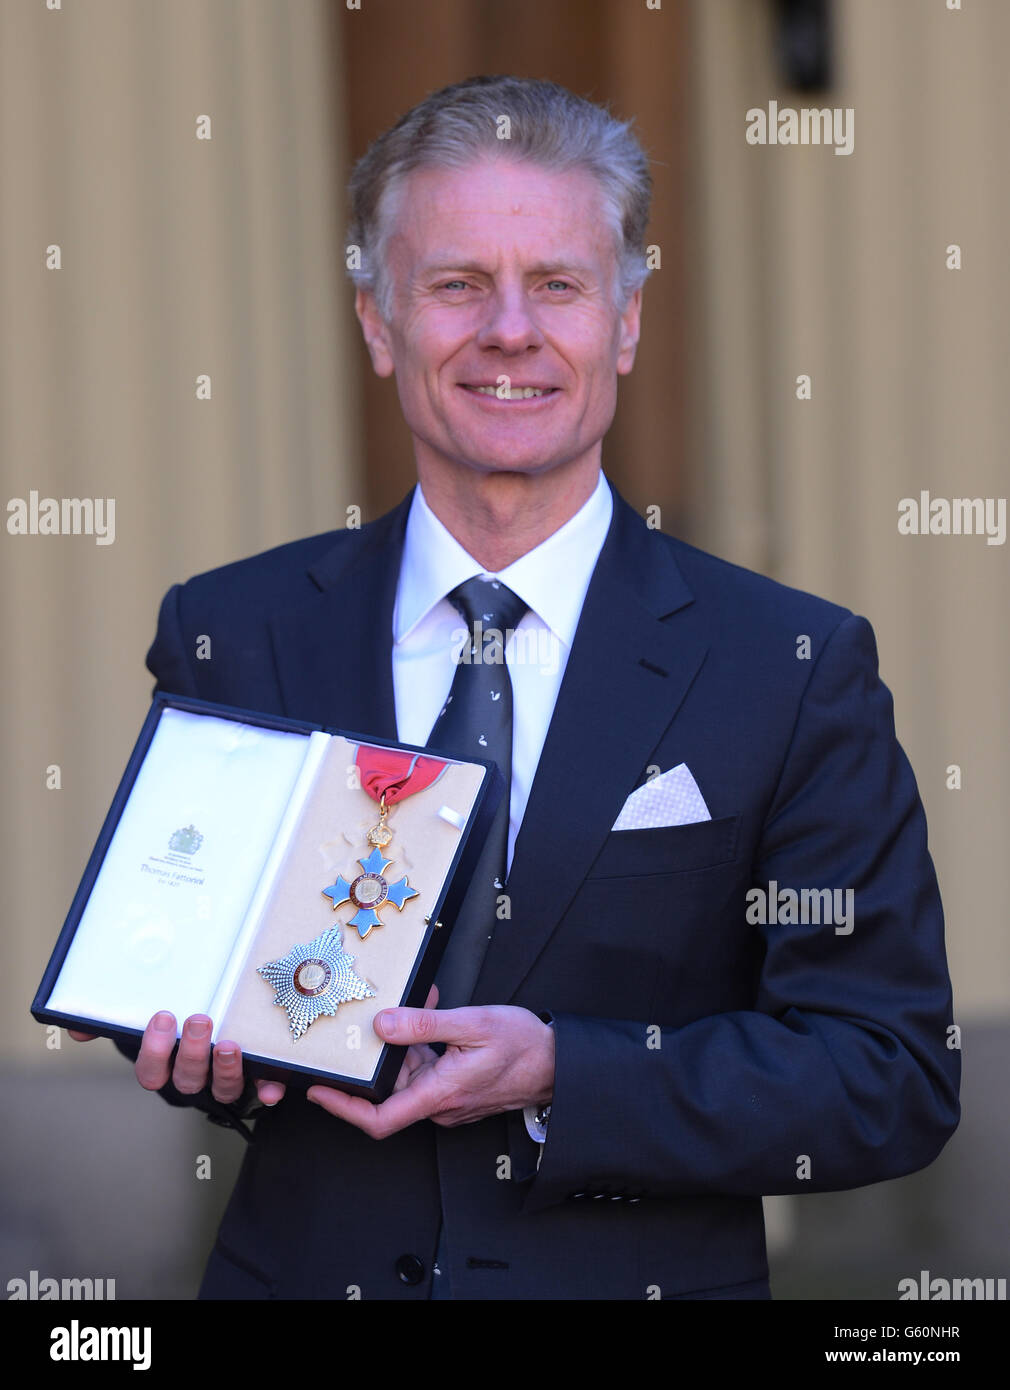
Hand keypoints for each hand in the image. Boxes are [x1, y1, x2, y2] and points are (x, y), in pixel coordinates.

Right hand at [68, 1013, 284, 1106]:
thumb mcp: (143, 1018)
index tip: (162, 1018)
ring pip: (223, 1089)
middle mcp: (192, 1080)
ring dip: (226, 1068)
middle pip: (188, 1081)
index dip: (156, 1052)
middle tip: (199, 1020)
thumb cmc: (173, 1022)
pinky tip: (272, 1084)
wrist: (209, 1020)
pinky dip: (267, 1088)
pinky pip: (262, 1089)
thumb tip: (75, 1029)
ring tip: (230, 1042)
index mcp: (164, 1067)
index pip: (152, 1073)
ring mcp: (222, 1082)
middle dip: (193, 1053)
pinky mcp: (254, 1077)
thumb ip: (109, 1021)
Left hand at [306, 992, 554, 1138]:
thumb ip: (425, 1024)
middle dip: (374, 1059)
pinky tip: (428, 1014)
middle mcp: (440, 1104)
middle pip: (390, 1092)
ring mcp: (448, 1100)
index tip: (318, 1092)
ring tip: (407, 1008)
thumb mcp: (472, 1024)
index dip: (343, 1108)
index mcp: (439, 1094)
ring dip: (402, 1046)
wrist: (558, 1063)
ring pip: (409, 1077)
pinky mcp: (456, 1090)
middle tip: (358, 1029)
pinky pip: (427, 1070)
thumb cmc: (524, 1046)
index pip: (379, 1118)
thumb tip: (383, 1024)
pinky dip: (421, 1045)